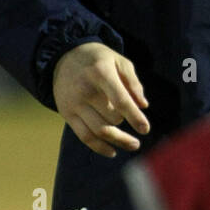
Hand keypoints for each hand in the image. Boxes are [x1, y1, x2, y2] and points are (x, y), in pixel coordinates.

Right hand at [52, 42, 149, 157]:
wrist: (64, 56)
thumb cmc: (99, 59)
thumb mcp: (119, 61)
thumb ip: (133, 82)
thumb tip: (143, 106)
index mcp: (100, 73)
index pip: (119, 100)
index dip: (134, 116)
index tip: (145, 129)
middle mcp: (84, 89)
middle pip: (111, 117)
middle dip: (127, 122)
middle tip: (140, 125)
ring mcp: (73, 103)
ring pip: (99, 130)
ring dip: (118, 141)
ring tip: (134, 145)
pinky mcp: (66, 113)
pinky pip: (84, 136)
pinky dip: (99, 147)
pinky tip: (113, 152)